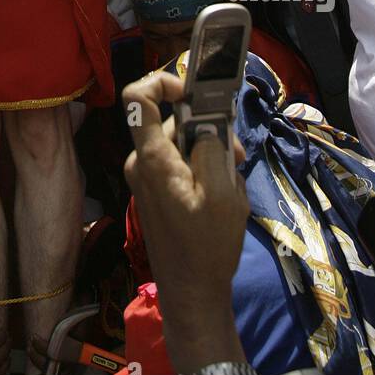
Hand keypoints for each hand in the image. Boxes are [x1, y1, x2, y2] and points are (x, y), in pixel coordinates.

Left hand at [122, 70, 247, 374]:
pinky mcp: (154, 191)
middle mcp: (140, 162)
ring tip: (231, 181)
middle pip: (170, 122)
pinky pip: (176, 163)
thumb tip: (207, 122)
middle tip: (236, 154)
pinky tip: (220, 194)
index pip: (138, 98)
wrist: (191, 293)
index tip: (192, 92)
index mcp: (151, 158)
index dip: (162, 82)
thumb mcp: (223, 194)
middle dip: (207, 129)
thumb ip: (213, 149)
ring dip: (208, 152)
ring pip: (178, 143)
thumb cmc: (207, 246)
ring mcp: (145, 177)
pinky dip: (200, 168)